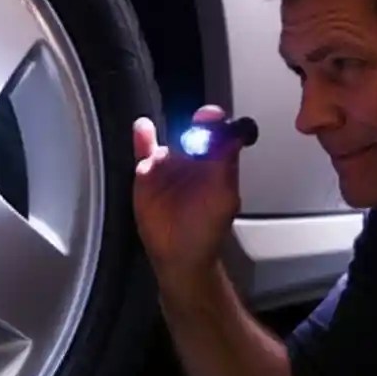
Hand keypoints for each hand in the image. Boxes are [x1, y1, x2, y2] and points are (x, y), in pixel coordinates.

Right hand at [132, 106, 243, 281]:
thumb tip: (234, 134)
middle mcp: (192, 159)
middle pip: (193, 129)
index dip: (216, 123)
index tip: (211, 120)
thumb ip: (227, 165)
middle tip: (197, 121)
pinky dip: (142, 137)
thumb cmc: (206, 228)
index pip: (218, 132)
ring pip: (168, 137)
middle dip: (195, 122)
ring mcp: (169, 165)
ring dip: (168, 126)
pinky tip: (143, 127)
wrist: (179, 255)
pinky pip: (143, 150)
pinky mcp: (147, 174)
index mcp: (215, 162)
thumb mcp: (224, 196)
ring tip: (171, 123)